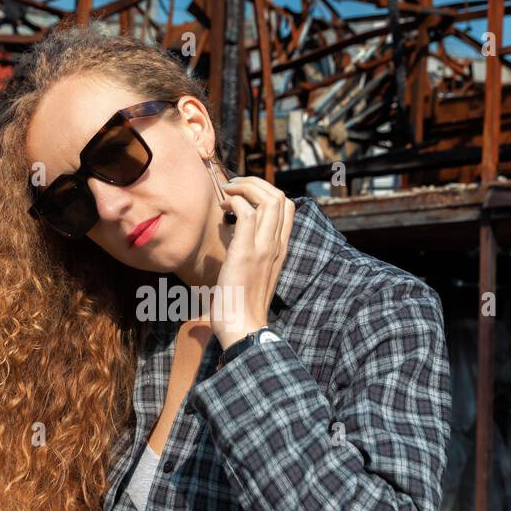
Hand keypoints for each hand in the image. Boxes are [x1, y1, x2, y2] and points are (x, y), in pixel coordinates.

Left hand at [211, 176, 295, 349]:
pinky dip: (235, 202)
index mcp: (280, 249)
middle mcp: (277, 245)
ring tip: (226, 192)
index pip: (288, 207)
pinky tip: (222, 208)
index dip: (266, 192)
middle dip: (255, 183)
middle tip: (232, 187)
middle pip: (280, 197)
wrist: (242, 327)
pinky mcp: (247, 252)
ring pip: (269, 199)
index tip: (244, 196)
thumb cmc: (240, 304)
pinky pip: (247, 213)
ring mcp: (264, 248)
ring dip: (245, 187)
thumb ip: (246, 249)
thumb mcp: (249, 271)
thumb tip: (229, 229)